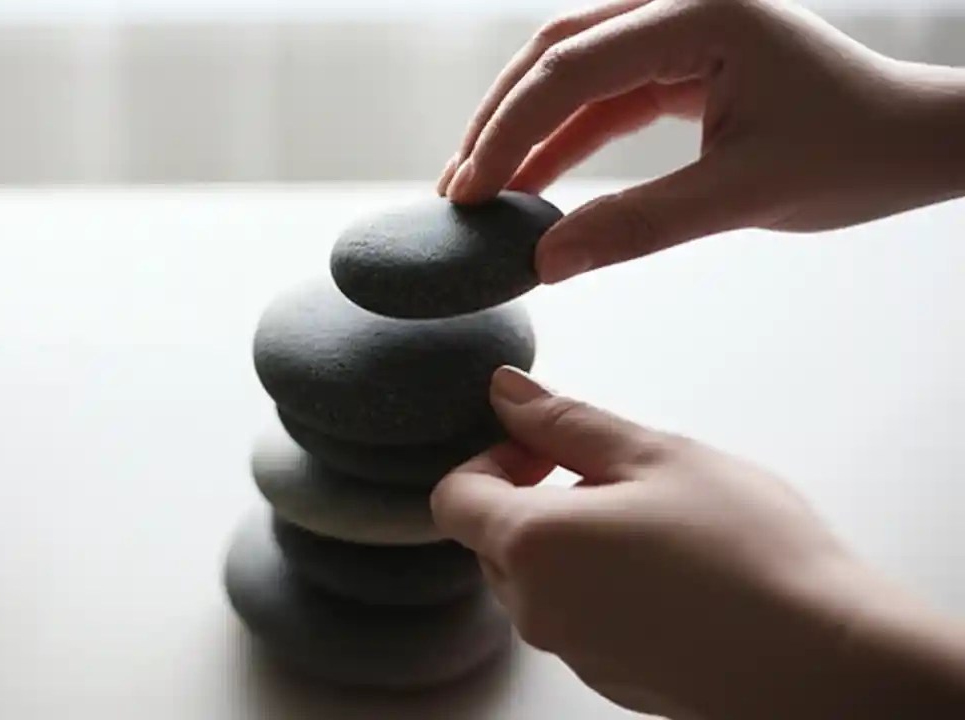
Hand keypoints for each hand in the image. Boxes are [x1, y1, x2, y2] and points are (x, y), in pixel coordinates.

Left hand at [431, 366, 964, 718]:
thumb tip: (506, 393)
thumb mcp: (655, 456)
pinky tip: (671, 575)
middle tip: (612, 478)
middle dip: (533, 499)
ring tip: (653, 526)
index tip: (550, 449)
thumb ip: (566, 422)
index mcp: (531, 546)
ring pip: (539, 582)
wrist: (822, 663)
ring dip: (571, 544)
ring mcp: (572, 653)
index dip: (492, 459)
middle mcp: (536, 610)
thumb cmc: (746, 550)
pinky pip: (579, 619)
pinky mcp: (610, 681)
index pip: (454, 497)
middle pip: (493, 541)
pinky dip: (601, 588)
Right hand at [436, 0, 964, 283]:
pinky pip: (601, 94)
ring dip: (521, 128)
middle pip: (555, 52)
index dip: (510, 133)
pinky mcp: (680, 59)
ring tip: (476, 189)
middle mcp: (680, 2)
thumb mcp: (744, 196)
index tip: (468, 196)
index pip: (572, 69)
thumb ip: (640, 226)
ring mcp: (678, 26)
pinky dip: (561, 138)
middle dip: (498, 121)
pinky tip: (529, 183)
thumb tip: (544, 262)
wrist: (916, 142)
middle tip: (455, 192)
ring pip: (569, 69)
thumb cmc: (853, 156)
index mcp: (701, 12)